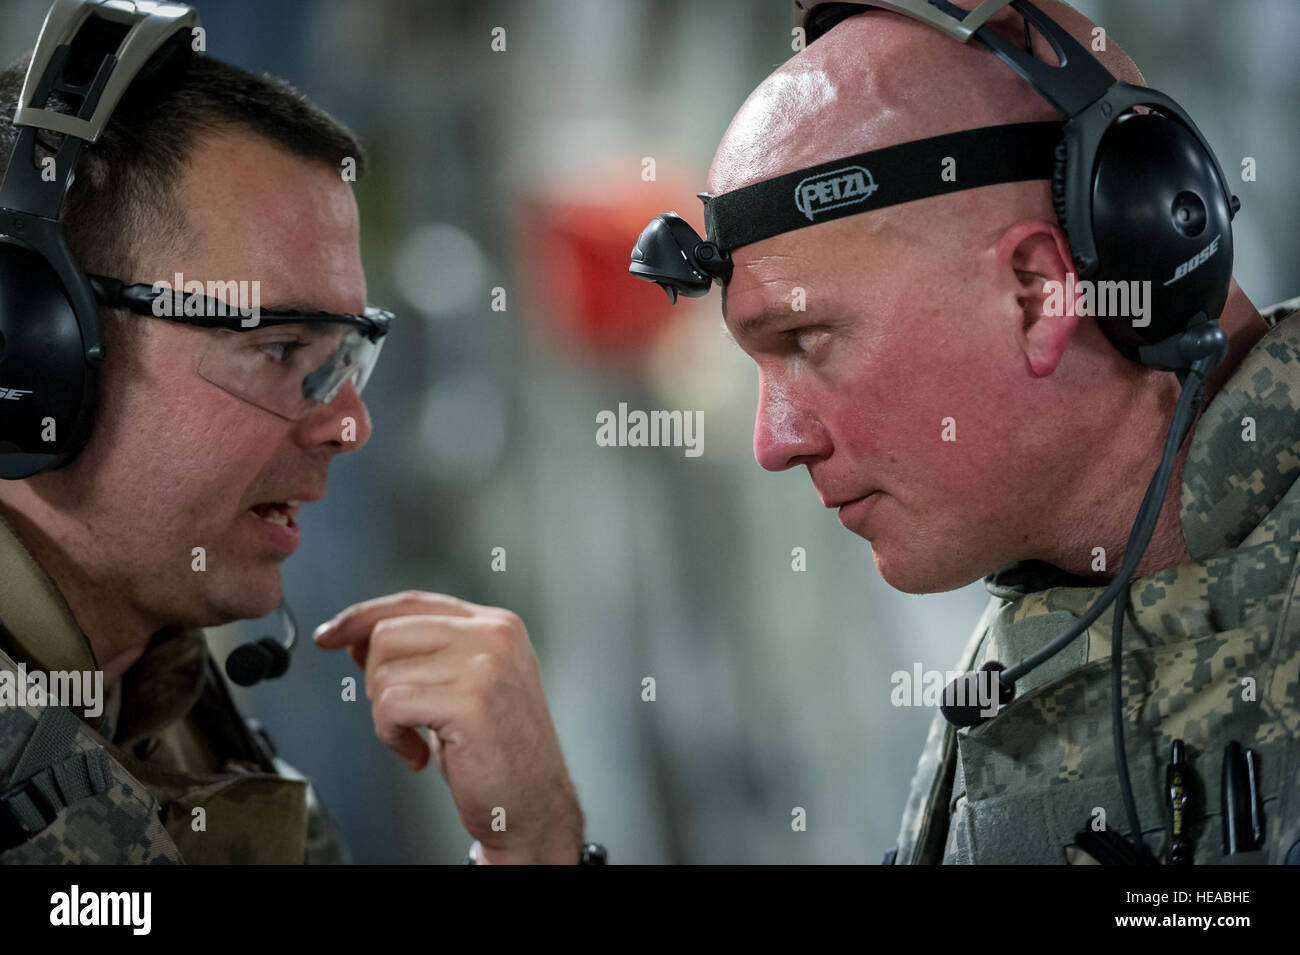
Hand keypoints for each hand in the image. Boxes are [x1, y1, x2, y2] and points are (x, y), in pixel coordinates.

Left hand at [313, 591, 583, 863]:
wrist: (535, 803)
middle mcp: (494, 635)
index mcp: (496, 625)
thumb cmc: (499, 752)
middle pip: (389, 632)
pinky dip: (390, 736)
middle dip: (376, 680)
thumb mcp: (464, 686)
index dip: (362, 616)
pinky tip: (419, 755)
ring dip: (385, 716)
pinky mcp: (470, 700)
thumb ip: (423, 654)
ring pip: (384, 671)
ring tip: (417, 739)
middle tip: (402, 716)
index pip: (413, 602)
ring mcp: (486, 664)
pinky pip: (391, 705)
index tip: (330, 634)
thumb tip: (358, 637)